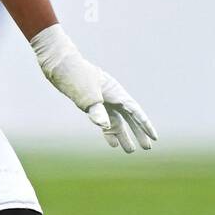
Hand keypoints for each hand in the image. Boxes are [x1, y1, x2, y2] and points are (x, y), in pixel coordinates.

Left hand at [30, 24, 157, 152]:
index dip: (145, 126)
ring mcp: (102, 100)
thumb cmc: (75, 76)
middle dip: (138, 132)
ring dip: (123, 135)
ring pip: (117, 121)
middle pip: (129, 118)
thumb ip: (96, 110)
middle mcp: (112, 97)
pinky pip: (104, 120)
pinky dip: (108, 132)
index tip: (154, 138)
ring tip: (130, 150)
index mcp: (116, 93)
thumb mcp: (86, 94)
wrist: (59, 64)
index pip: (135, 112)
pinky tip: (112, 144)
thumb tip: (105, 127)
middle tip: (147, 148)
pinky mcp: (91, 103)